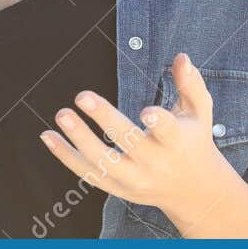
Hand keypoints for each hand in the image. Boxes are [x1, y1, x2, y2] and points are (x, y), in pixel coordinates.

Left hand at [38, 53, 236, 221]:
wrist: (194, 191)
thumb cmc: (193, 141)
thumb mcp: (200, 113)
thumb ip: (191, 84)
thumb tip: (181, 57)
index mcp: (177, 143)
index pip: (168, 132)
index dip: (159, 122)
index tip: (146, 111)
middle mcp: (155, 163)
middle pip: (129, 143)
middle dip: (106, 120)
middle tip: (82, 96)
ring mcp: (135, 179)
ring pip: (103, 163)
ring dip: (79, 139)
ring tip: (62, 114)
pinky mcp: (118, 188)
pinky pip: (88, 174)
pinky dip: (66, 156)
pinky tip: (48, 136)